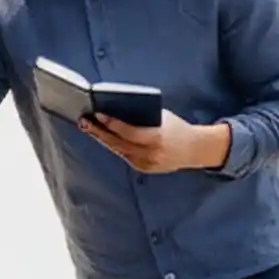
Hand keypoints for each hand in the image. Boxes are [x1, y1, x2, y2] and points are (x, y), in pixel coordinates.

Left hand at [79, 110, 230, 173]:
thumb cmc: (176, 128)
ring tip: (88, 127)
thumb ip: (142, 117)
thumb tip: (116, 109)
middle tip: (83, 121)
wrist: (194, 149)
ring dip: (102, 139)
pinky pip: (125, 155)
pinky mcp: (144, 169)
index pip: (128, 132)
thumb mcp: (162, 118)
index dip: (111, 123)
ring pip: (118, 150)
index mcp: (157, 139)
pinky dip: (114, 145)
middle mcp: (150, 154)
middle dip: (99, 132)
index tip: (97, 114)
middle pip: (118, 143)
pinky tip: (103, 137)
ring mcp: (146, 164)